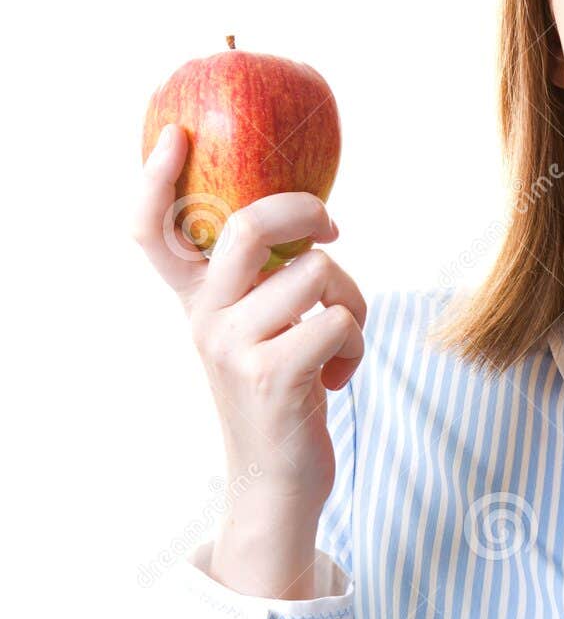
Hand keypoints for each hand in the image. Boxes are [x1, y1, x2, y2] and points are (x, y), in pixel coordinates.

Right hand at [130, 123, 366, 518]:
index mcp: (196, 301)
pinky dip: (357, 344)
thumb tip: (306, 214)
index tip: (177, 137)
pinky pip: (338, 321)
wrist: (279, 481)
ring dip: (351, 298)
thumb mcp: (257, 330)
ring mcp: (234, 348)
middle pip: (245, 227)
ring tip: (341, 335)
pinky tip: (338, 374)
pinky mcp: (273, 377)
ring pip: (313, 274)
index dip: (155, 180)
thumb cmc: (283, 392)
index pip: (151, 231)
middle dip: (304, 211)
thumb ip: (263, 278)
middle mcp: (203, 319)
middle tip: (332, 228)